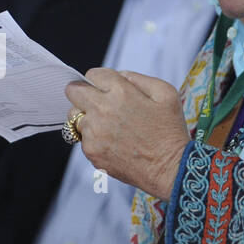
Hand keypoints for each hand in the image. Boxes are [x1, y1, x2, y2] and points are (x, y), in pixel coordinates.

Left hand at [64, 68, 190, 200]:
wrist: (170, 169)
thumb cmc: (170, 131)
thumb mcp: (166, 93)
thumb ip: (138, 78)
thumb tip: (119, 75)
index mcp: (120, 92)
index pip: (93, 74)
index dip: (101, 80)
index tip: (108, 89)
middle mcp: (102, 110)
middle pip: (73, 91)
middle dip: (83, 93)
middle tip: (97, 102)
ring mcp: (93, 133)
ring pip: (75, 116)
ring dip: (87, 117)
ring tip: (109, 126)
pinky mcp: (91, 151)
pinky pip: (82, 138)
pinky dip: (93, 138)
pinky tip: (113, 142)